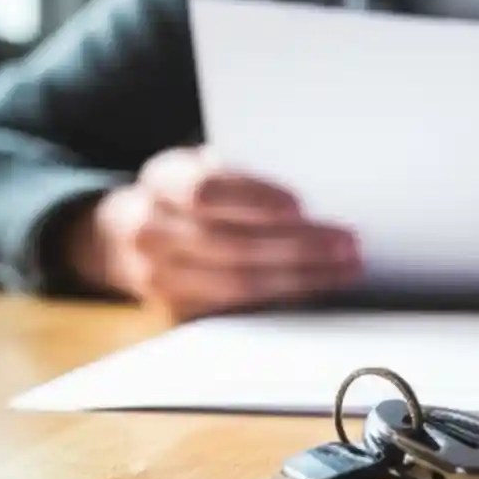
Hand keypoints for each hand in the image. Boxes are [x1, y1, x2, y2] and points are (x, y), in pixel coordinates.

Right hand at [66, 147, 361, 319]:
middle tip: (346, 242)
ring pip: (238, 284)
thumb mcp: (206, 166)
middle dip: (297, 246)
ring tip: (345, 267)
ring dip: (301, 277)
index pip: (205, 190)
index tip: (300, 205)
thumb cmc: (193, 192)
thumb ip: (244, 174)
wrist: (132, 235)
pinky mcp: (178, 312)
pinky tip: (318, 286)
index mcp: (162, 179)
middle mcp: (151, 230)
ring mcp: (159, 277)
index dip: (253, 199)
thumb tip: (312, 195)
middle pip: (230, 244)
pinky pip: (239, 309)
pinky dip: (285, 298)